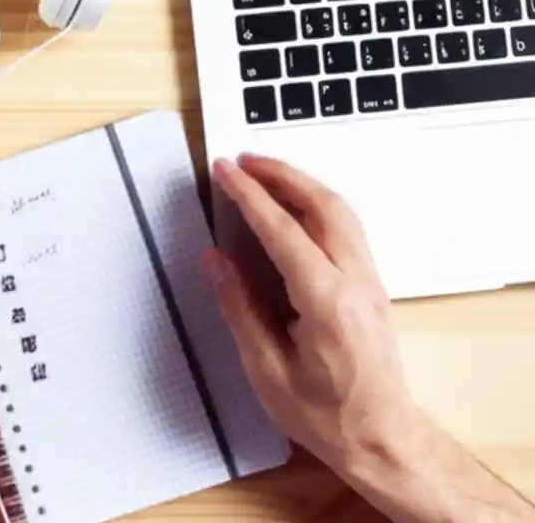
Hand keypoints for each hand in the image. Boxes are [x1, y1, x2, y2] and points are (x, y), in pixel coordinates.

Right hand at [206, 155, 534, 522]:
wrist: (381, 438)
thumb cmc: (324, 415)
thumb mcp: (266, 369)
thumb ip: (241, 308)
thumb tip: (217, 261)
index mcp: (326, 301)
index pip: (283, 231)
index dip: (249, 196)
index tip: (224, 171)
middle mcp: (355, 282)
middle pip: (323, 205)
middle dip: (281, 174)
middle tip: (243, 160)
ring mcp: (370, 282)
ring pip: (341, 212)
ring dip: (302, 184)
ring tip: (265, 173)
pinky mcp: (372, 288)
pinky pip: (348, 228)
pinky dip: (318, 204)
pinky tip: (296, 207)